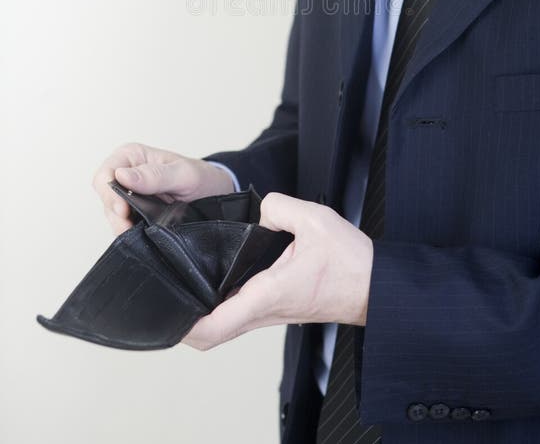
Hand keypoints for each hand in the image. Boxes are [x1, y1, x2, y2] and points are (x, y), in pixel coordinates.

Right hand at [92, 142, 234, 234]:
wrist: (217, 194)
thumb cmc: (201, 177)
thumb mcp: (184, 174)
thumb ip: (155, 175)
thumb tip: (122, 176)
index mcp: (133, 157)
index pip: (105, 175)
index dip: (109, 194)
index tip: (123, 210)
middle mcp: (127, 174)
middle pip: (105, 197)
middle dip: (116, 215)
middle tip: (131, 228)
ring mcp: (130, 195)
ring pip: (112, 215)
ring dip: (123, 226)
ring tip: (142, 232)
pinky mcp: (136, 213)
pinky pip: (123, 225)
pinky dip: (130, 232)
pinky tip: (143, 234)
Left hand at [182, 193, 373, 349]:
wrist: (375, 285)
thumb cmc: (350, 261)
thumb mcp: (314, 219)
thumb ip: (278, 207)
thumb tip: (257, 212)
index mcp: (267, 294)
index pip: (214, 326)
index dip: (184, 327)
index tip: (164, 312)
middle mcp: (265, 311)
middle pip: (211, 334)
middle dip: (183, 322)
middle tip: (163, 295)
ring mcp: (272, 314)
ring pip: (225, 326)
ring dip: (200, 315)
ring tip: (182, 286)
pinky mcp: (279, 309)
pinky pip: (240, 315)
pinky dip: (220, 306)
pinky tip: (217, 281)